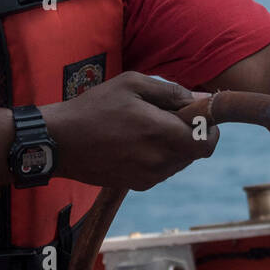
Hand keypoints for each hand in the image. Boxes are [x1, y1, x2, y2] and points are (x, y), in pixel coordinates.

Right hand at [44, 72, 219, 190]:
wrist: (59, 141)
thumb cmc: (94, 107)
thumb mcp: (132, 84)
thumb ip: (171, 92)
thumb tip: (201, 101)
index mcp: (160, 133)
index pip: (208, 142)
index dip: (210, 128)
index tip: (198, 114)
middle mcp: (158, 161)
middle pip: (195, 152)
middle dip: (191, 134)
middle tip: (169, 115)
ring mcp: (147, 176)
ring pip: (179, 162)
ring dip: (175, 145)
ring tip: (148, 127)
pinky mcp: (136, 184)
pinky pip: (162, 170)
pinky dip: (160, 156)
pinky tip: (137, 141)